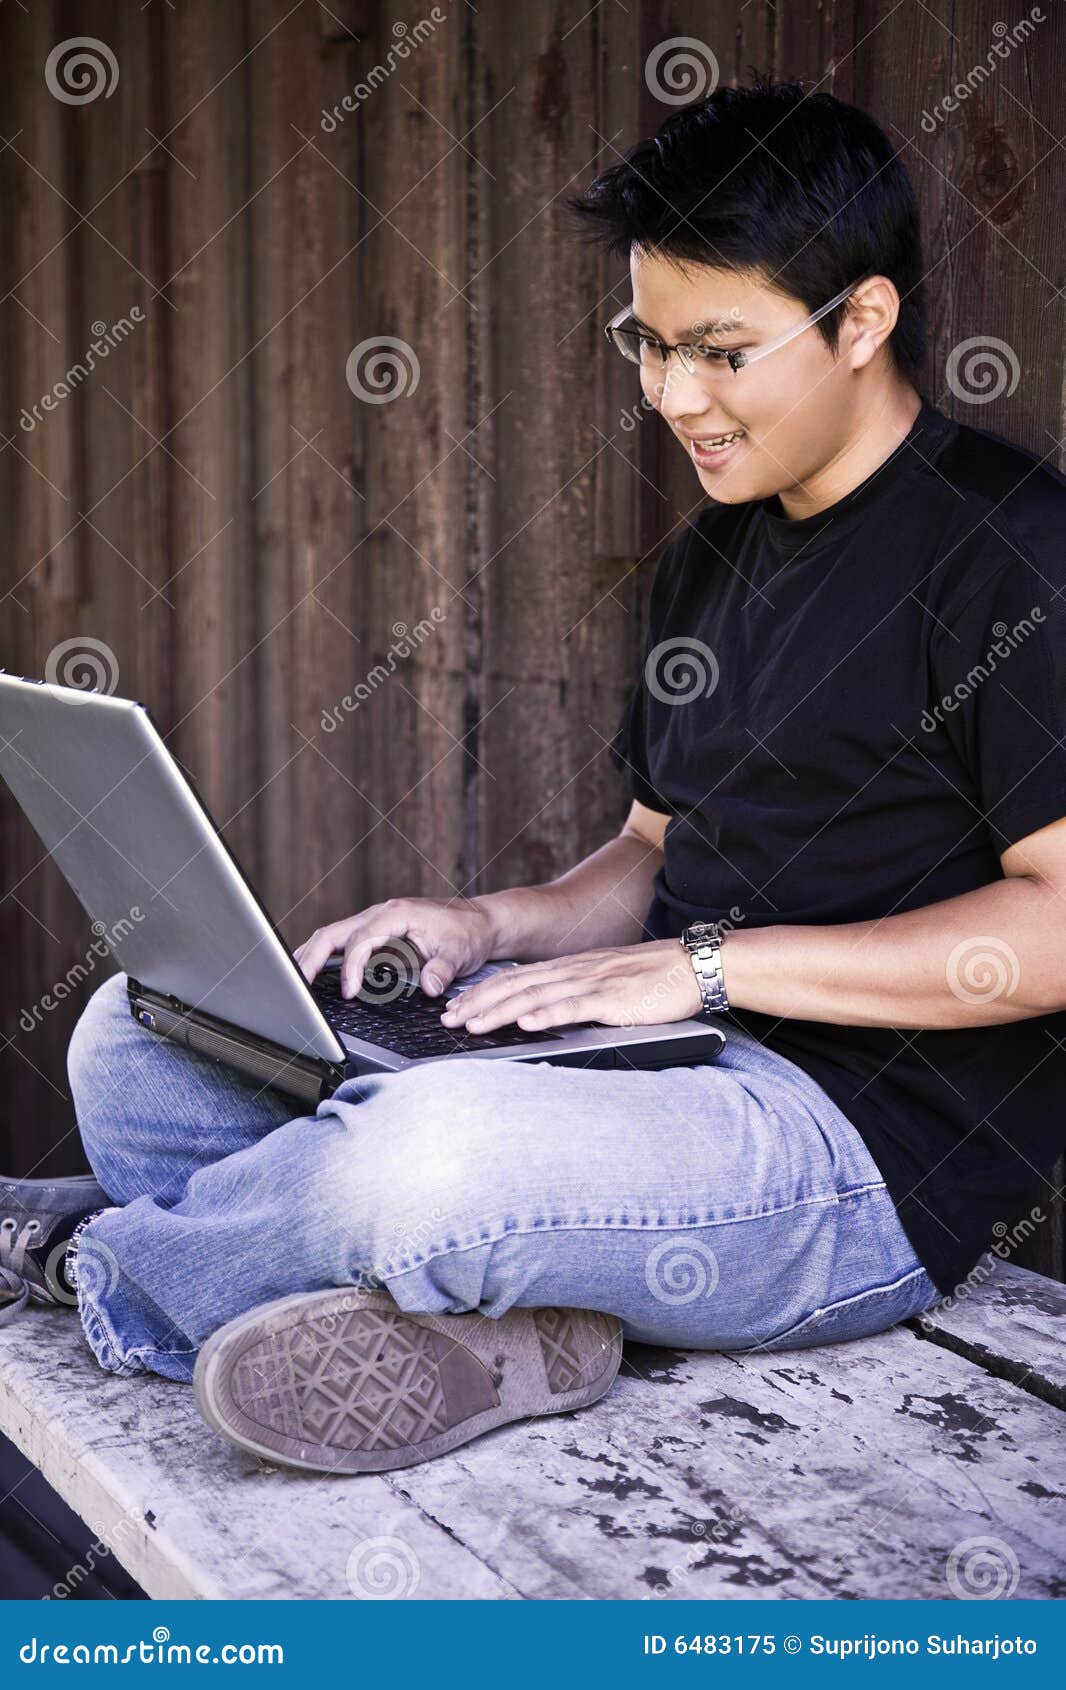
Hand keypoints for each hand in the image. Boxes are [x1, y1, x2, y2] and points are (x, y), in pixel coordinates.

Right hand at [294, 896, 495, 998]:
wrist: (479, 922)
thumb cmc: (468, 933)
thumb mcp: (461, 952)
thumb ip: (443, 969)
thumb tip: (430, 986)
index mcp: (396, 914)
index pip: (360, 940)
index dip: (350, 968)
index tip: (349, 993)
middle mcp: (380, 914)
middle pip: (333, 933)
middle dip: (310, 959)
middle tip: (296, 987)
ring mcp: (375, 921)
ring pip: (331, 935)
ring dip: (311, 957)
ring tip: (294, 982)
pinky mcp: (376, 933)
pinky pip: (342, 942)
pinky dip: (323, 956)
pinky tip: (312, 973)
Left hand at [440, 939, 702, 1033]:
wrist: (691, 965)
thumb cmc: (652, 979)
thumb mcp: (604, 983)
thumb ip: (576, 994)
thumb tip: (545, 1012)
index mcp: (570, 967)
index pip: (516, 978)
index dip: (483, 993)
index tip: (457, 1007)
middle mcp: (574, 971)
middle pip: (516, 986)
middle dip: (478, 1003)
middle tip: (448, 1019)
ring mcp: (591, 983)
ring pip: (536, 996)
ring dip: (500, 1011)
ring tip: (472, 1024)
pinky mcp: (612, 998)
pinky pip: (575, 1006)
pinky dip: (548, 1015)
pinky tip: (527, 1024)